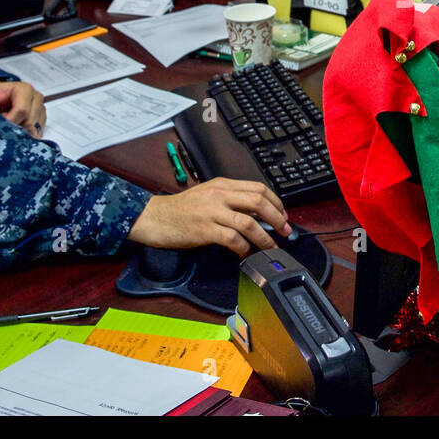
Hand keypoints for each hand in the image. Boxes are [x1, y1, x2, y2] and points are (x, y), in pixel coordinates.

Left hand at [0, 81, 46, 137]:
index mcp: (25, 89)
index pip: (22, 110)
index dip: (10, 121)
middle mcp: (36, 98)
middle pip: (29, 122)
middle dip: (14, 128)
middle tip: (1, 125)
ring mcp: (41, 109)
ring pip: (33, 129)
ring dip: (19, 133)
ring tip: (8, 126)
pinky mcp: (42, 120)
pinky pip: (36, 133)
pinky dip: (24, 136)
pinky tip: (15, 130)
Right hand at [128, 178, 289, 255]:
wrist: (153, 217)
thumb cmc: (180, 209)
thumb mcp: (207, 195)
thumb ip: (230, 199)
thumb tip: (256, 214)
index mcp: (222, 184)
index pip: (258, 188)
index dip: (276, 202)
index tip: (282, 215)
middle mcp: (219, 195)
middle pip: (258, 202)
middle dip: (277, 218)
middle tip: (284, 231)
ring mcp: (212, 212)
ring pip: (249, 223)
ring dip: (265, 238)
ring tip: (271, 247)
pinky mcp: (205, 230)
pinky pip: (233, 239)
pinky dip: (245, 248)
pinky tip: (247, 254)